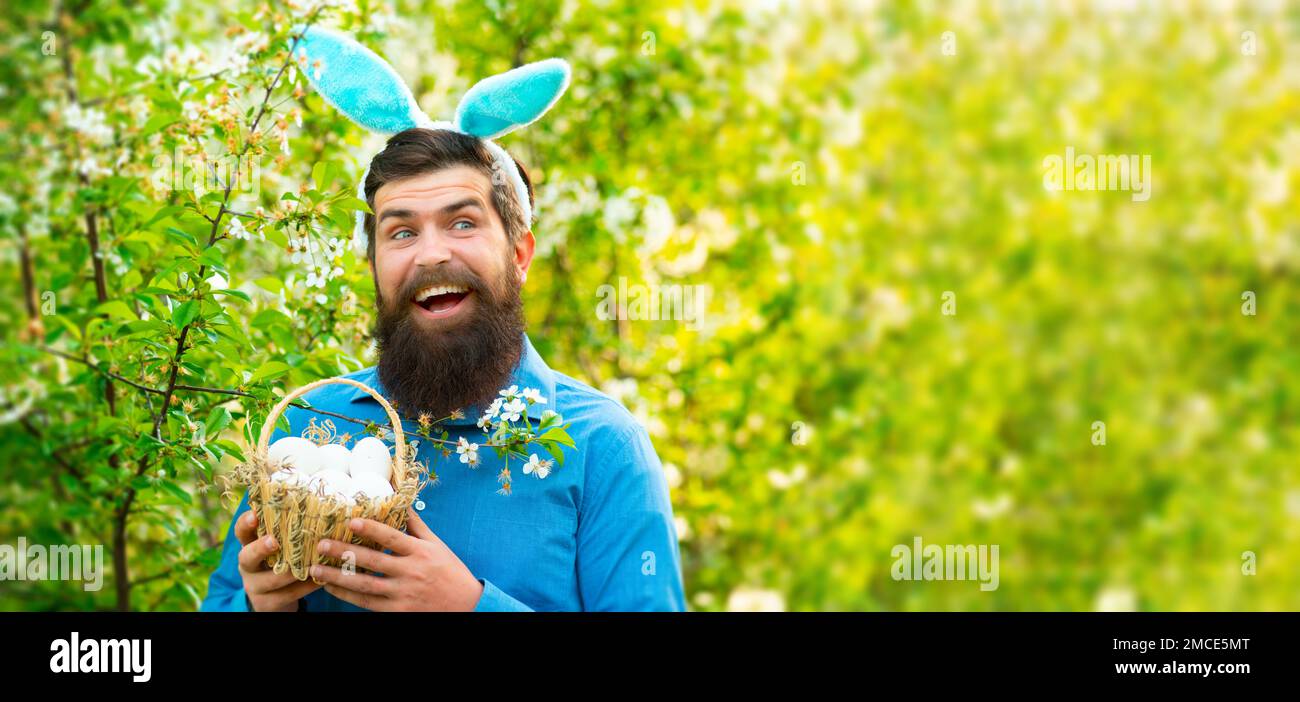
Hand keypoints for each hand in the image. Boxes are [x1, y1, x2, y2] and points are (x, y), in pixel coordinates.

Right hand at [235, 509, 320, 611]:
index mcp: (249, 546)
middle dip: (260, 548)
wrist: (275, 599)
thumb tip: (315, 499)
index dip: (245, 523)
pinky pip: (288, 595)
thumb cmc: (282, 562)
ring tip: (311, 563)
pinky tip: (321, 579)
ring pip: (271, 579)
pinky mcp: (267, 603)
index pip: (241, 532)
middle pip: (247, 556)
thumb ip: (288, 530)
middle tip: (274, 541)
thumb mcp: (280, 546)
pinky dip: (306, 586)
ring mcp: (254, 586)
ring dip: (291, 571)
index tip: (254, 514)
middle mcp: (247, 566)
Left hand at [309, 508, 484, 610]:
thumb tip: (399, 502)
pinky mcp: (398, 611)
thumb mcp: (437, 545)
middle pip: (373, 561)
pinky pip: (367, 604)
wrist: (467, 606)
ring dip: (338, 577)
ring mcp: (403, 594)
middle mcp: (411, 572)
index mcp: (420, 552)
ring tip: (315, 570)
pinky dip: (347, 596)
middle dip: (345, 552)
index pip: (392, 538)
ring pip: (365, 585)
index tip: (350, 520)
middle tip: (321, 544)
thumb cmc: (450, 572)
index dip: (371, 528)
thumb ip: (416, 526)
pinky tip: (331, 588)